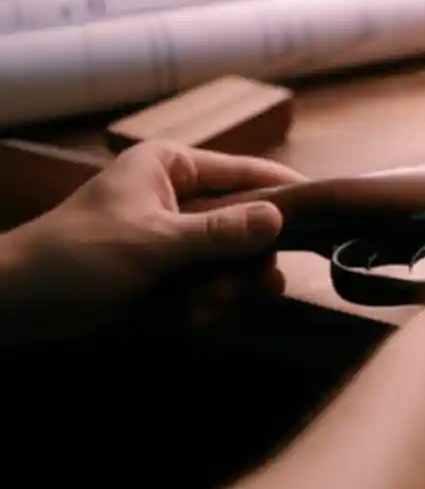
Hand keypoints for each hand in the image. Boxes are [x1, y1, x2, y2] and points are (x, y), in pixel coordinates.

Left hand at [0, 141, 305, 341]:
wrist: (15, 305)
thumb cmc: (75, 257)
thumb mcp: (153, 242)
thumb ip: (221, 232)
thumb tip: (282, 218)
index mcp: (173, 167)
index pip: (249, 172)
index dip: (289, 194)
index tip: (328, 216)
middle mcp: (180, 197)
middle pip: (249, 227)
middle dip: (245, 265)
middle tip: (248, 289)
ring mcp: (175, 239)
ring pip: (234, 264)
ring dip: (223, 292)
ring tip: (196, 311)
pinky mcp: (168, 276)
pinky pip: (211, 289)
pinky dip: (204, 308)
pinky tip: (183, 320)